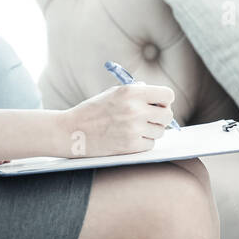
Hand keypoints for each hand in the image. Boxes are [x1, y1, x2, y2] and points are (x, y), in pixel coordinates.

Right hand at [58, 82, 176, 156]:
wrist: (71, 131)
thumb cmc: (94, 110)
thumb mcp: (114, 92)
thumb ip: (138, 92)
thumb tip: (159, 98)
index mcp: (131, 92)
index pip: (167, 95)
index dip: (165, 100)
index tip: (159, 104)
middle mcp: (135, 110)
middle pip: (167, 115)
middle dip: (161, 117)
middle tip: (150, 118)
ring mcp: (133, 129)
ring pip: (160, 131)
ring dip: (152, 131)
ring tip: (135, 128)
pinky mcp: (130, 146)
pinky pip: (150, 145)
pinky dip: (143, 142)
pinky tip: (130, 138)